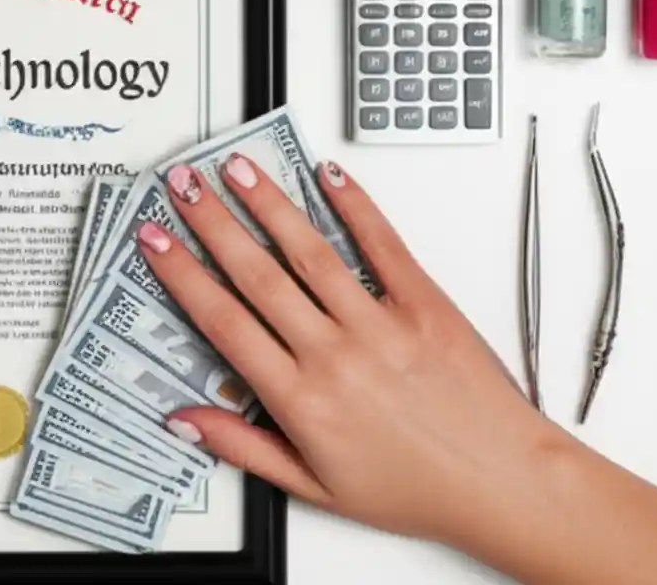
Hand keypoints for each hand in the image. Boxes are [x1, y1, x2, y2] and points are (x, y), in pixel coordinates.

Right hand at [136, 155, 555, 543]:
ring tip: (238, 168)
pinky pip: (382, 243)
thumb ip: (245, 448)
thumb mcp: (316, 487)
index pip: (223, 322)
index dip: (182, 275)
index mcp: (302, 401)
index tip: (157, 242)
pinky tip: (329, 178)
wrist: (499, 480)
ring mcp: (381, 324)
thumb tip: (188, 422)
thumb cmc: (417, 488)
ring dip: (269, 203)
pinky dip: (354, 205)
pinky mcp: (425, 304)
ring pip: (310, 251)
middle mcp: (336, 355)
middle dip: (212, 223)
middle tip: (182, 186)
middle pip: (257, 274)